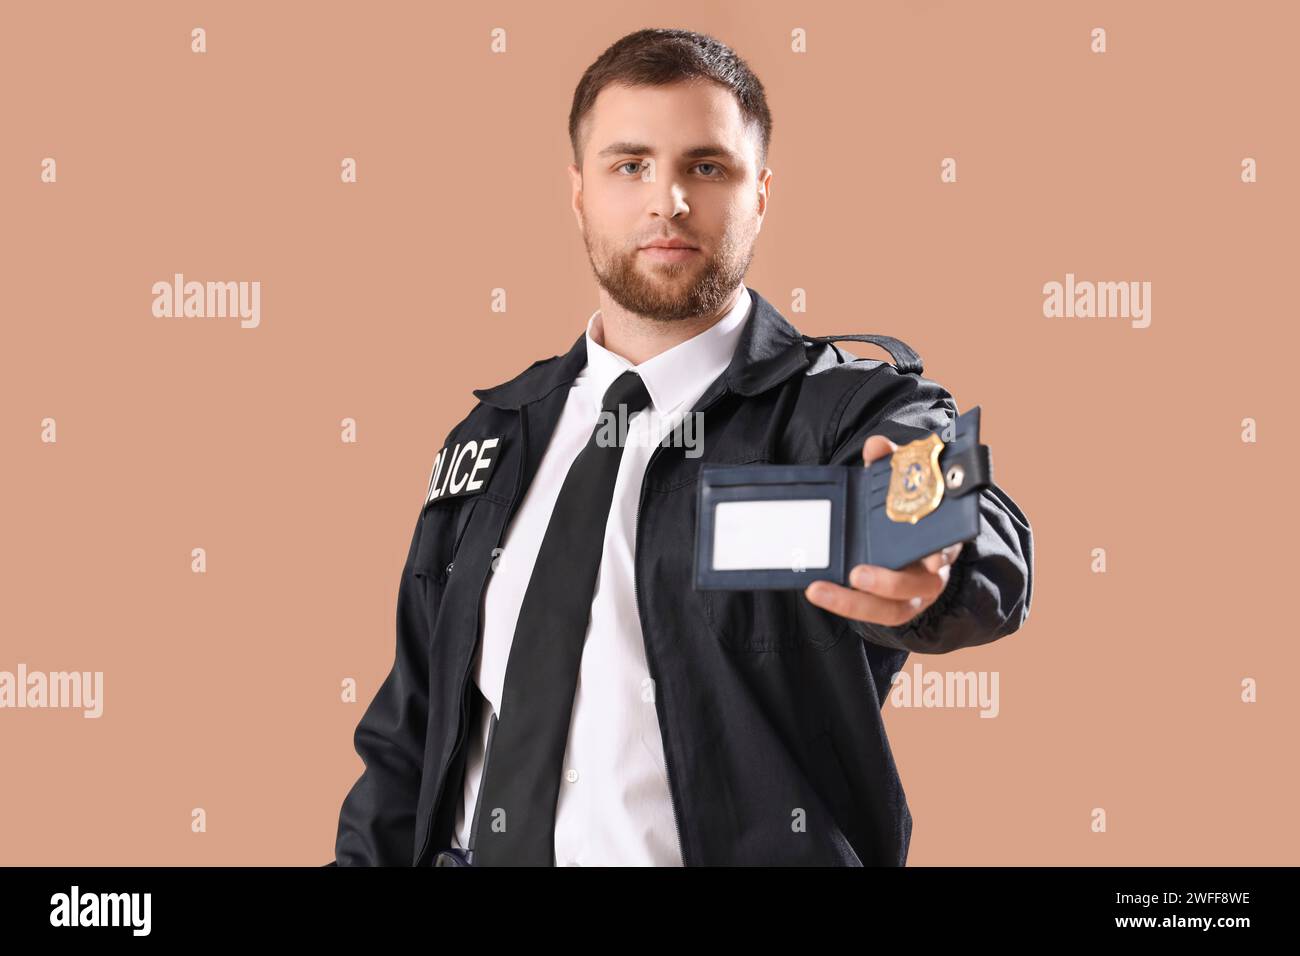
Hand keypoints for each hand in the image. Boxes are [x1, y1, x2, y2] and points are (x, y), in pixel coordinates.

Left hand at [803, 434, 962, 626]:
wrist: (918, 531)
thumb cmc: (911, 506)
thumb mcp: (901, 482)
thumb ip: (891, 463)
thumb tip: (876, 445)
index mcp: (944, 539)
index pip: (948, 549)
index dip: (941, 554)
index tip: (932, 558)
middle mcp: (934, 572)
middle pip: (919, 586)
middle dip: (889, 583)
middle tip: (857, 573)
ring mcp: (914, 594)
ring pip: (892, 610)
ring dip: (855, 603)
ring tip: (819, 591)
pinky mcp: (892, 605)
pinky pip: (872, 613)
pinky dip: (845, 605)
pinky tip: (818, 591)